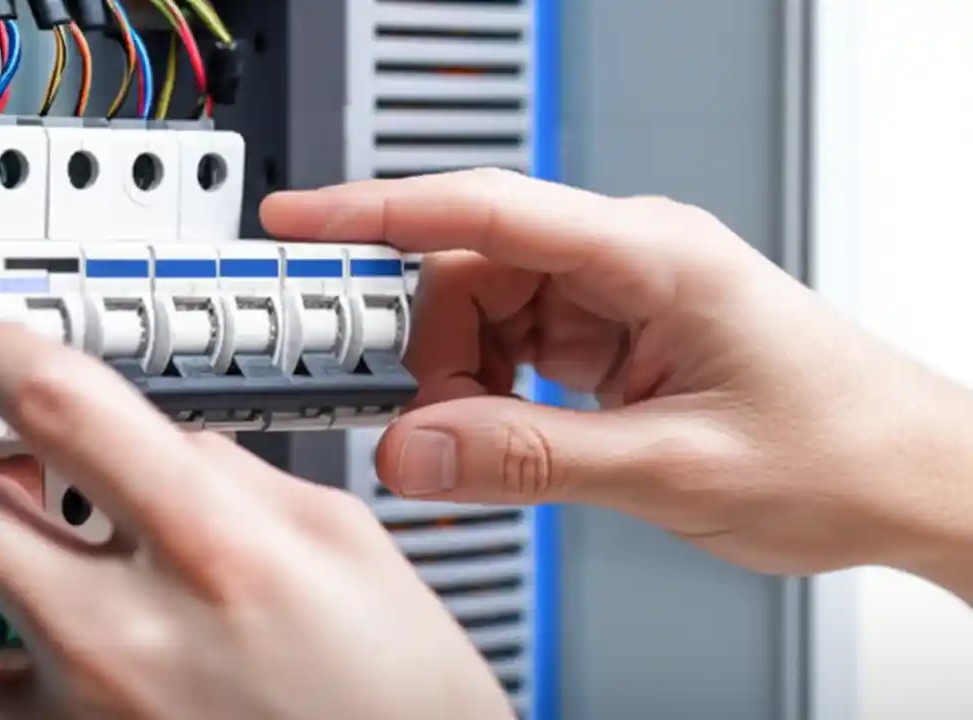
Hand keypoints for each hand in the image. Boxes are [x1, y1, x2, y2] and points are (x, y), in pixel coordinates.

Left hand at [0, 325, 512, 719]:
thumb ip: (238, 476)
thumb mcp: (349, 546)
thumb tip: (160, 443)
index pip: (61, 408)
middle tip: (39, 487)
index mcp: (220, 551)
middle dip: (0, 478)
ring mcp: (79, 718)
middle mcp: (130, 637)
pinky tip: (20, 662)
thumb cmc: (394, 701)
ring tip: (38, 586)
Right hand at [263, 169, 972, 599]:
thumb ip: (529, 460)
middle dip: (431, 352)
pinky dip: (491, 396)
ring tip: (487, 447)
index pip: (486, 209)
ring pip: (482, 315)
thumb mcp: (671, 467)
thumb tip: (414, 450)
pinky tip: (513, 439)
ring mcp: (616, 298)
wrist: (910, 480)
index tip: (296, 220)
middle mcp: (625, 260)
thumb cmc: (839, 449)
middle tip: (420, 428)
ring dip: (461, 382)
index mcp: (650, 254)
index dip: (376, 211)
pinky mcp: (610, 338)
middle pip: (468, 271)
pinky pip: (513, 349)